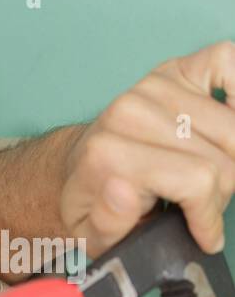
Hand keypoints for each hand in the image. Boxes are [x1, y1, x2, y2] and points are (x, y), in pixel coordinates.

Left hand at [62, 40, 234, 256]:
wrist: (78, 168)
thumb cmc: (93, 204)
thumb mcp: (89, 236)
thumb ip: (107, 224)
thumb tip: (124, 191)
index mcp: (108, 153)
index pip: (198, 181)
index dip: (209, 216)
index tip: (206, 236)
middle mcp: (130, 112)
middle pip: (222, 159)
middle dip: (219, 193)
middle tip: (198, 208)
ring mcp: (154, 86)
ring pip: (234, 129)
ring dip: (231, 159)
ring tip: (205, 178)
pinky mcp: (174, 69)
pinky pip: (229, 60)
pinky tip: (229, 120)